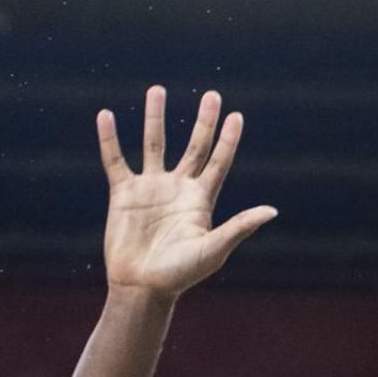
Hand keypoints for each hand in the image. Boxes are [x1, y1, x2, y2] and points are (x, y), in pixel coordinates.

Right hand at [96, 86, 276, 295]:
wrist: (143, 286)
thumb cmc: (182, 273)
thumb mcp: (214, 249)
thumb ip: (239, 227)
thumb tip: (272, 211)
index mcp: (202, 199)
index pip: (219, 161)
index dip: (228, 139)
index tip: (237, 115)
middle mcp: (179, 188)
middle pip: (194, 146)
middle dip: (203, 121)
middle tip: (212, 95)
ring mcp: (150, 188)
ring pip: (154, 144)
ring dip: (156, 118)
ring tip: (157, 90)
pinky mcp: (123, 193)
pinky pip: (115, 160)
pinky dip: (110, 139)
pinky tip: (106, 116)